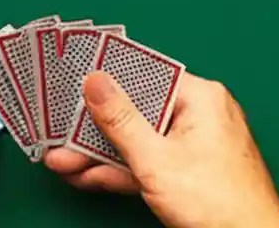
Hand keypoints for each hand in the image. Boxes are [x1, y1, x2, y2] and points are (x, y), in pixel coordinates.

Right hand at [46, 73, 278, 227]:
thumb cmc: (219, 201)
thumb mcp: (156, 159)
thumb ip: (121, 121)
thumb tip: (96, 83)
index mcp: (201, 98)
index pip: (146, 77)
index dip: (108, 82)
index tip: (74, 85)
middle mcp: (201, 115)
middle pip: (138, 112)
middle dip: (95, 130)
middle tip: (59, 133)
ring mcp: (196, 145)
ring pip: (140, 142)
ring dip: (101, 156)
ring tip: (62, 161)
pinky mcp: (190, 171)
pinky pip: (151, 163)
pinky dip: (123, 172)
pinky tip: (88, 176)